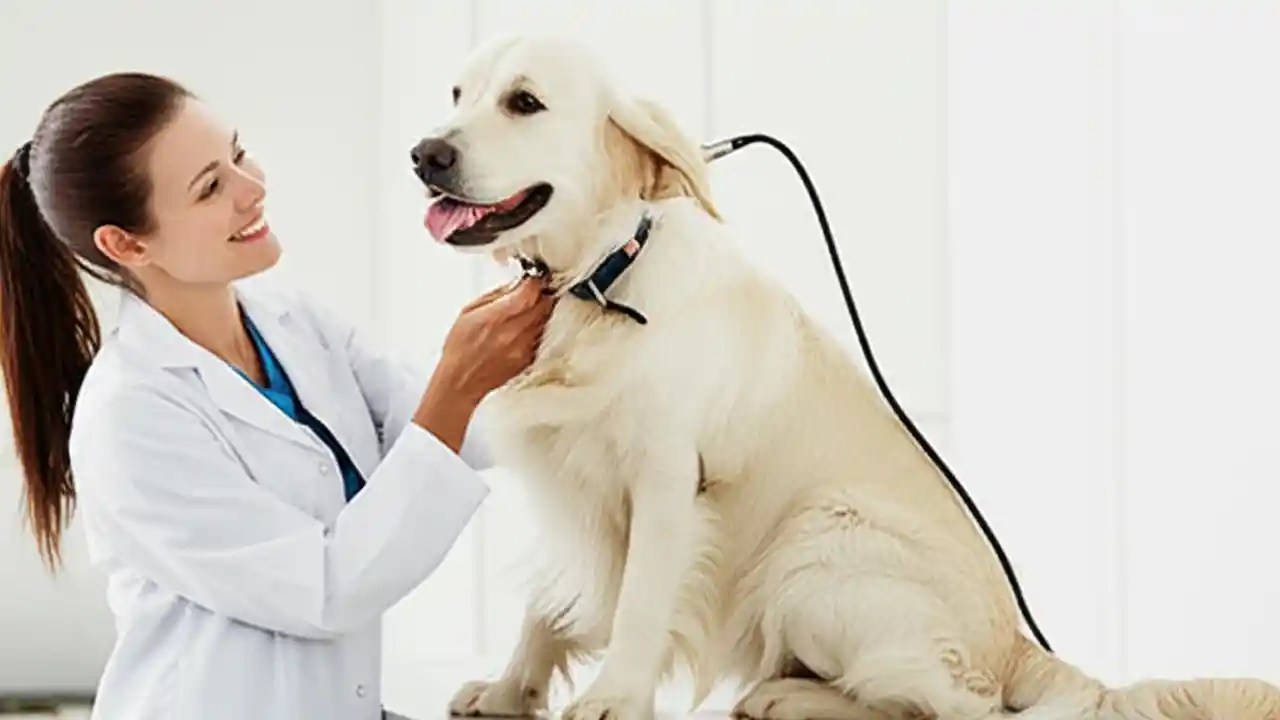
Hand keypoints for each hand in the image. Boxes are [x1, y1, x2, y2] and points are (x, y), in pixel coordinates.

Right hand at [413, 277, 554, 450]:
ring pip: (545, 320)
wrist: (461, 381)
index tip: (533, 279)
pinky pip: (541, 336)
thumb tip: (516, 284)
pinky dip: (537, 328)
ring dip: (540, 311)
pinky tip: (524, 328)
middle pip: (543, 305)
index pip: (529, 293)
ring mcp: (523, 348)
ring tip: (526, 310)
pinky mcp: (529, 359)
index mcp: (495, 319)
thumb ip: (495, 296)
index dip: (535, 282)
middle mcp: (512, 334)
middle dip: (541, 294)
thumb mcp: (468, 312)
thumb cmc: (460, 348)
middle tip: (533, 291)